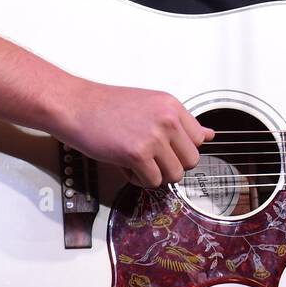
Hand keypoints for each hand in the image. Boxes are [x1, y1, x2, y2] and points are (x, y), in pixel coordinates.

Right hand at [57, 82, 213, 188]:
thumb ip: (179, 122)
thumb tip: (210, 134)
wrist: (75, 105)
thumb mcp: (150, 105)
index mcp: (172, 106)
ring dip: (155, 175)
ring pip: (174, 175)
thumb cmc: (106, 106)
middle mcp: (167, 120)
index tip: (168, 151)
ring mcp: (154, 137)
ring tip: (137, 162)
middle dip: (171, 166)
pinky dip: (138, 180)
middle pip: (191, 161)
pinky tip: (125, 166)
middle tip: (151, 160)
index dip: (182, 150)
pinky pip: (152, 182)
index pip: (200, 139)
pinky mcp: (137, 154)